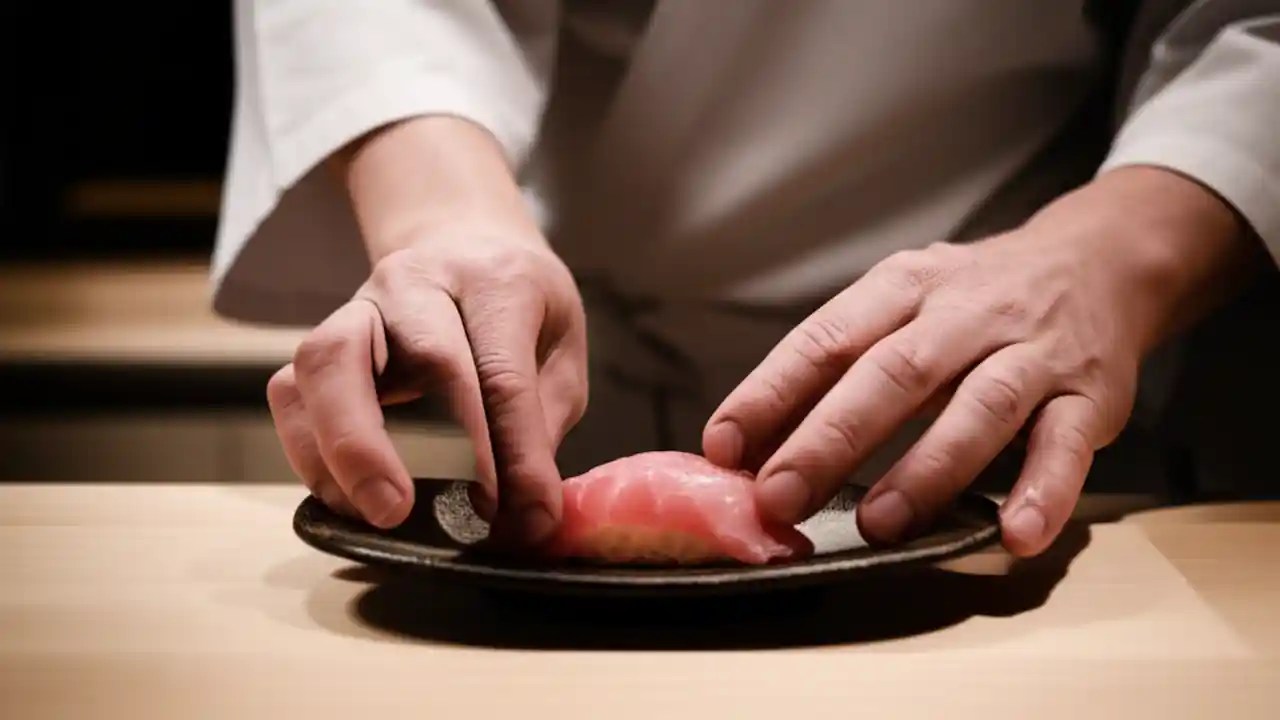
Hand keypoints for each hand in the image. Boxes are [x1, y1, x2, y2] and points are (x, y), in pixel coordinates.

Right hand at [266, 116, 587, 543]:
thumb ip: (542, 430)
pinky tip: (342, 495)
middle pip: (413, 354)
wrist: (466, 243)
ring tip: (369, 512)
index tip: (521, 515)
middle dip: (427, 440)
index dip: (509, 453)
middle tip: (405, 512)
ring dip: (342, 448)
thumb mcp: (559, 354)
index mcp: (497, 282)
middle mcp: (420, 284)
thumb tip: (525, 519)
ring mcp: (360, 306)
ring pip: (326, 363)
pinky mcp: (322, 340)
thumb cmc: (521, 309)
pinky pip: (291, 391)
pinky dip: (308, 450)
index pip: (500, 373)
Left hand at [705, 166, 1250, 555]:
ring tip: (878, 525)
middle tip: (780, 497)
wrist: (1099, 258)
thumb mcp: (901, 303)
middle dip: (830, 439)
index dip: (770, 392)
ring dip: (925, 470)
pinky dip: (1043, 491)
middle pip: (892, 375)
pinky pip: (1066, 445)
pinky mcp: (1090, 394)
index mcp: (903, 287)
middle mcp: (965, 314)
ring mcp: (1031, 352)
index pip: (826, 338)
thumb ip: (834, 363)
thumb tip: (746, 439)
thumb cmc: (973, 299)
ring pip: (978, 409)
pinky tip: (1015, 535)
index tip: (724, 445)